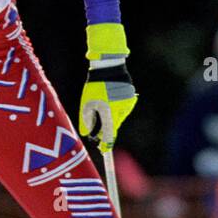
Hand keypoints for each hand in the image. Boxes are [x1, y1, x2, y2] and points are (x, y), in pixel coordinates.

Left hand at [78, 21, 137, 150]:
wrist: (109, 67)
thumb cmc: (94, 85)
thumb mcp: (86, 103)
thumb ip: (86, 120)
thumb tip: (86, 134)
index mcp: (110, 112)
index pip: (109, 134)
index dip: (105, 144)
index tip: (103, 150)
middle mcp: (121, 110)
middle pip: (114, 126)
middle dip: (106, 130)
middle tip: (98, 134)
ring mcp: (128, 104)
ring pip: (118, 117)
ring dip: (111, 117)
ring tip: (103, 107)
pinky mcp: (131, 98)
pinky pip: (123, 109)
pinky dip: (116, 108)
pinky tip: (110, 100)